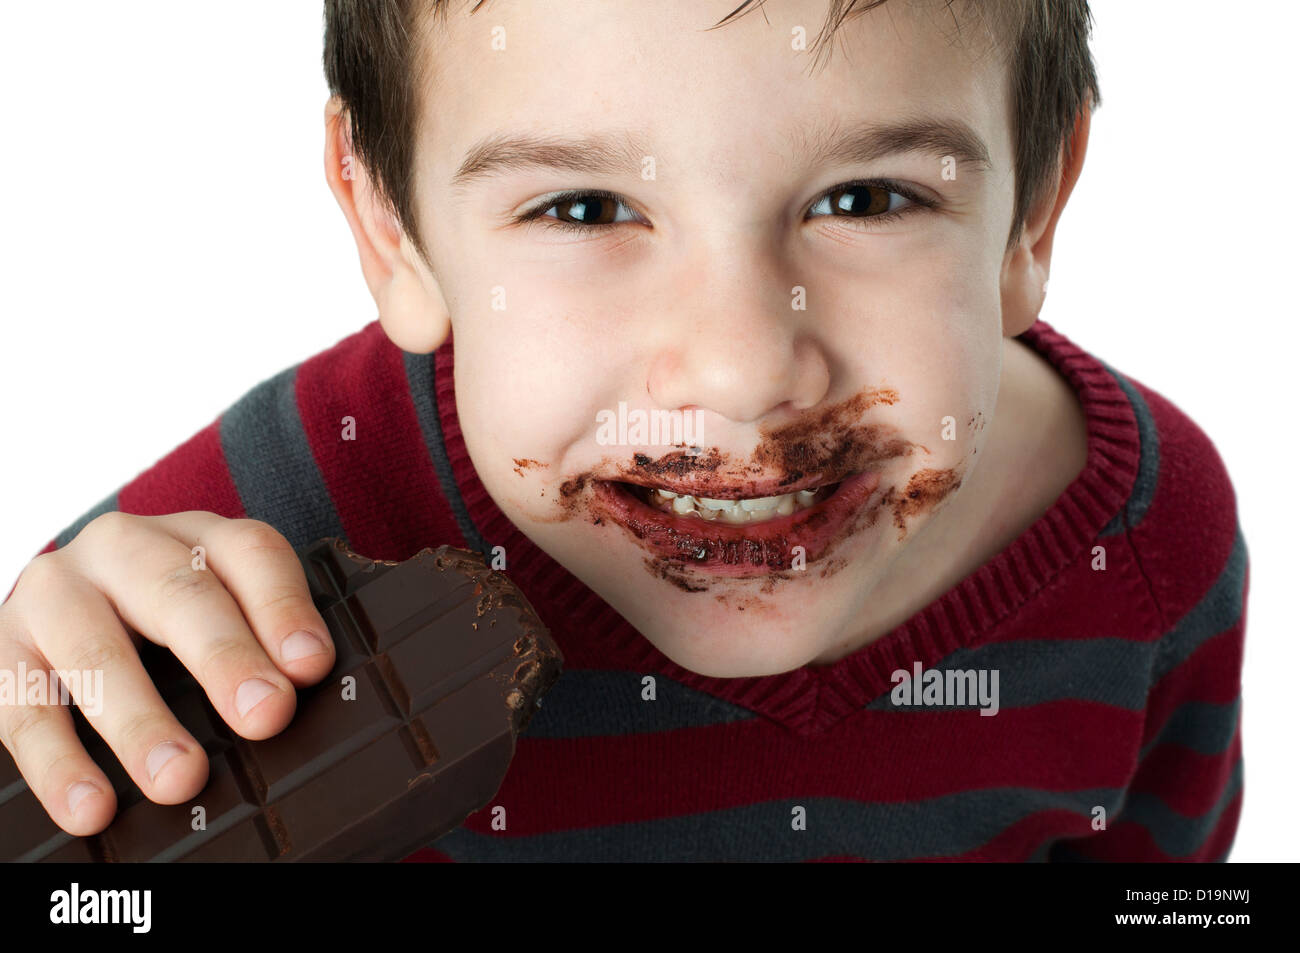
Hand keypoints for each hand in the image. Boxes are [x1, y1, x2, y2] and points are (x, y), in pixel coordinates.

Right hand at [0, 512, 334, 834]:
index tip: (311, 666)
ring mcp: (57, 592)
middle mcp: (125, 548)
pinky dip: (59, 764)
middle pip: (179, 594)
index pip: (250, 554)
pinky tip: (91, 806)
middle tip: (265, 716)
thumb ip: (261, 644)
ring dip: (141, 722)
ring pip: (97, 651)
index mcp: (195, 536)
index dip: (283, 608)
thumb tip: (302, 700)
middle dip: (225, 658)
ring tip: (179, 778)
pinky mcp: (2, 646)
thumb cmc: (161, 623)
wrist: (58, 612)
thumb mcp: (217, 612)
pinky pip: (24, 706)